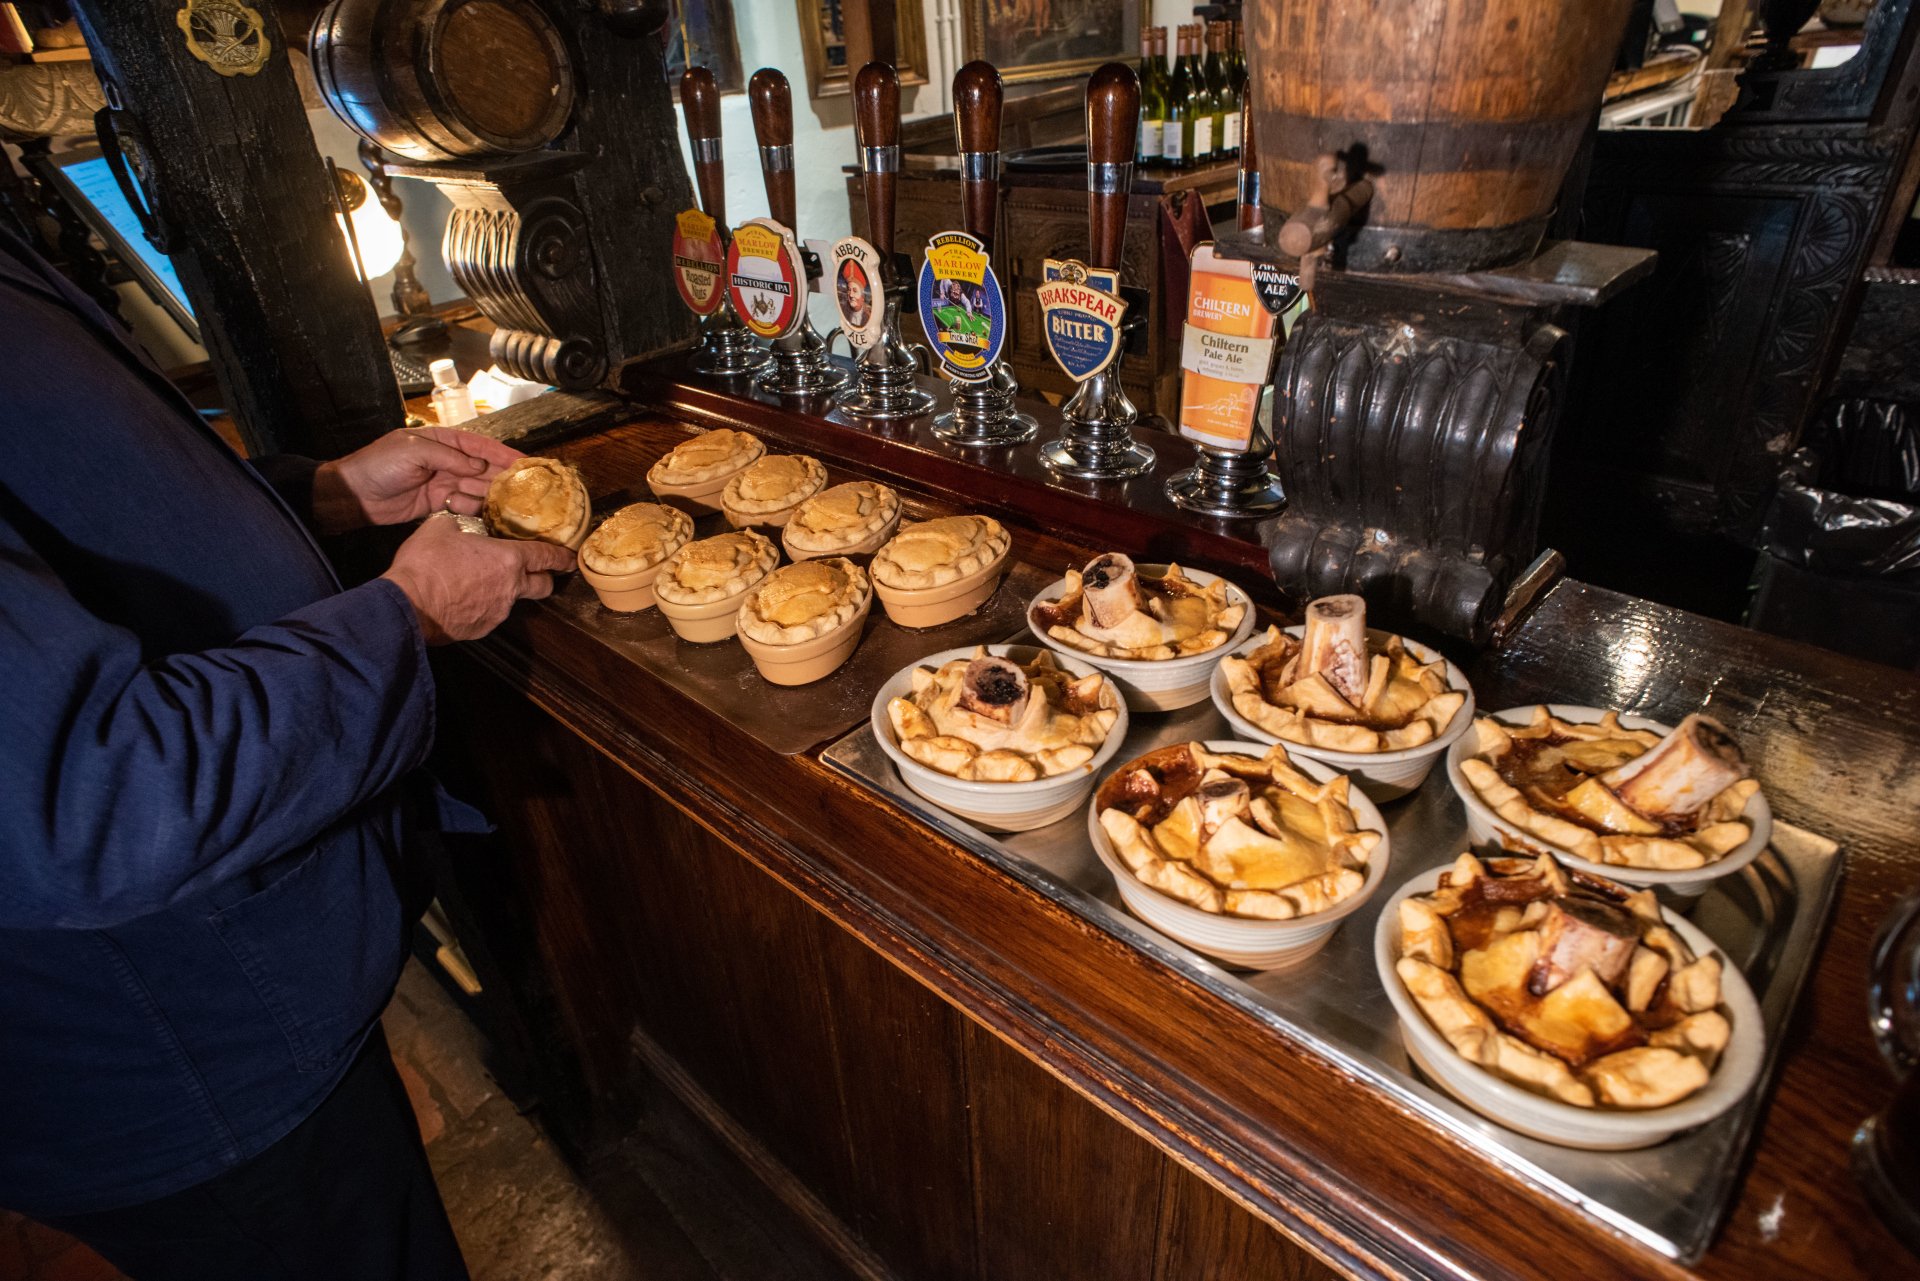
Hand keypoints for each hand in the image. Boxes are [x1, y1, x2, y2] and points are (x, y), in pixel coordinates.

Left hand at [313, 428, 524, 533]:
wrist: (353, 495)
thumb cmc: (378, 465)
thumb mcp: (412, 451)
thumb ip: (448, 457)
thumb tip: (479, 467)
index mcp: (441, 442)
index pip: (479, 446)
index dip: (503, 453)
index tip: (525, 462)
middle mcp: (446, 461)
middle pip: (483, 469)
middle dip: (505, 477)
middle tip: (529, 488)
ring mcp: (443, 483)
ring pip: (477, 488)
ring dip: (495, 496)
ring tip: (515, 505)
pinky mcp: (438, 504)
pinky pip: (464, 505)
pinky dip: (478, 510)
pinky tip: (492, 516)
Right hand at [382, 513, 574, 643]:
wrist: (407, 606)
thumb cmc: (426, 564)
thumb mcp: (439, 529)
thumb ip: (456, 525)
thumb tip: (455, 524)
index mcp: (508, 560)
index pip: (546, 556)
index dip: (561, 556)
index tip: (570, 558)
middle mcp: (511, 588)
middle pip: (542, 586)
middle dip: (544, 579)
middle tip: (538, 572)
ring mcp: (498, 612)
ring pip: (511, 601)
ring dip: (502, 591)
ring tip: (479, 582)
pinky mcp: (481, 629)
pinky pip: (488, 615)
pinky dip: (480, 607)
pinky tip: (462, 599)